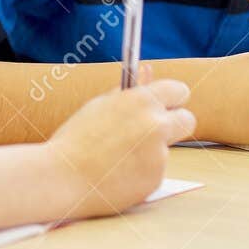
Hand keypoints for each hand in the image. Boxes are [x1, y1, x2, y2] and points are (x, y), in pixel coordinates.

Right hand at [48, 79, 194, 218]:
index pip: (179, 90)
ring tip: (117, 158)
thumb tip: (148, 69)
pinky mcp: (156, 179)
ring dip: (151, 152)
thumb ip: (129, 91)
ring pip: (166, 149)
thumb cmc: (76, 139)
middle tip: (155, 130)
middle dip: (176, 123)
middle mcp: (156, 125)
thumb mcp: (100, 106)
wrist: (61, 177)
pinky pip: (155, 171)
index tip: (167, 103)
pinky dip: (142, 173)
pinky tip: (117, 175)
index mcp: (141, 100)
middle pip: (188, 119)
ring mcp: (158, 154)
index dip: (173, 98)